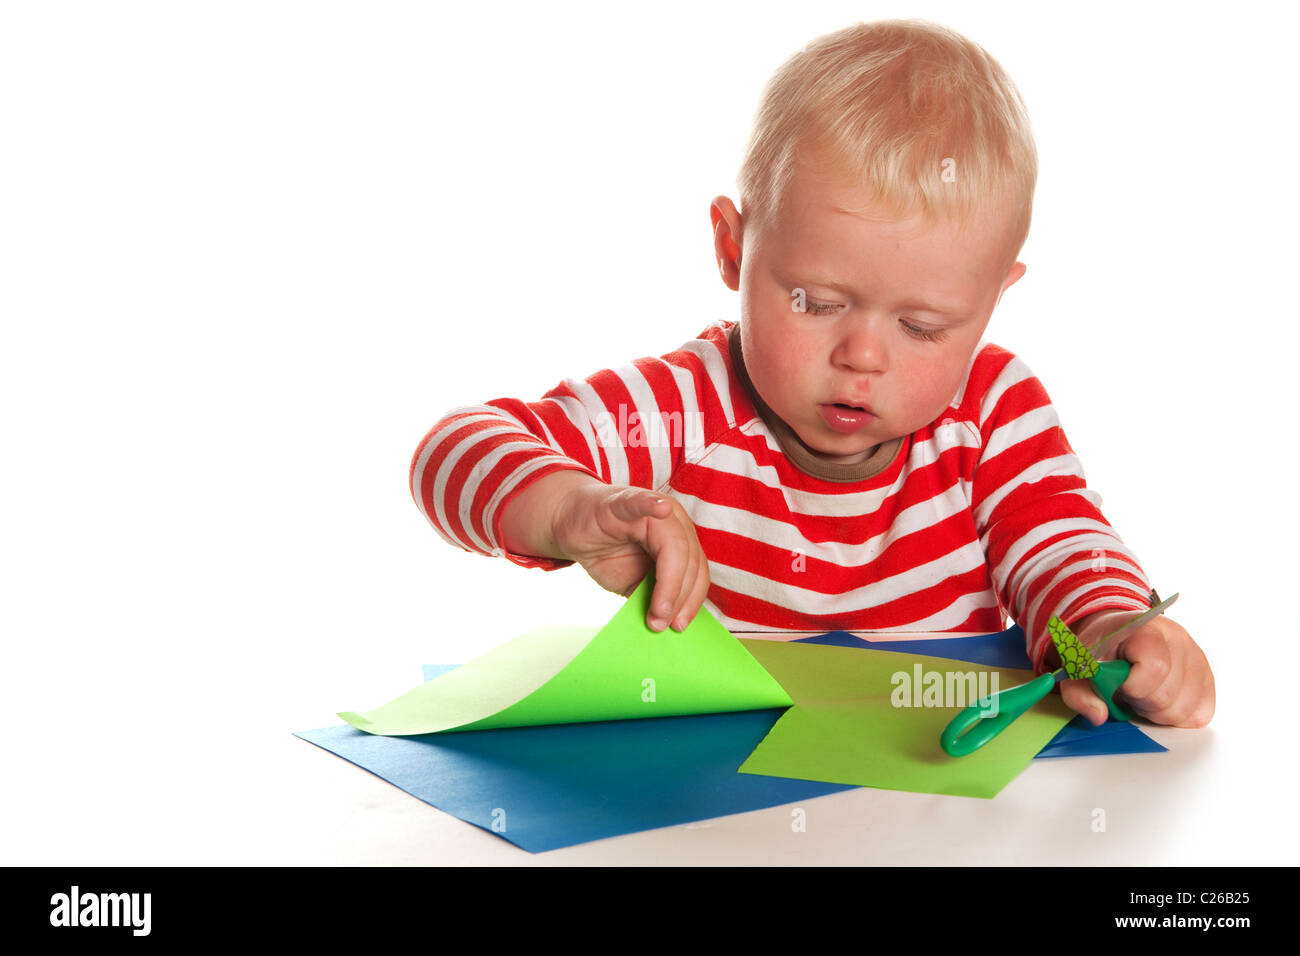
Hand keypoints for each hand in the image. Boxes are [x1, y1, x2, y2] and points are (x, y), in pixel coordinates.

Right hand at [551, 483, 710, 632]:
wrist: (571, 526)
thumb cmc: (606, 551)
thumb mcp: (633, 583)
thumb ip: (652, 597)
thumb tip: (668, 624)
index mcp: (681, 539)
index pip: (697, 571)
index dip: (691, 601)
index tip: (679, 626)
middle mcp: (673, 521)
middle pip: (690, 560)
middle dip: (678, 597)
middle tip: (660, 622)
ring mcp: (650, 510)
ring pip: (674, 544)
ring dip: (669, 582)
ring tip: (656, 609)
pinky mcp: (623, 502)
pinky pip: (640, 504)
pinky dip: (652, 505)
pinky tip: (660, 509)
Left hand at [1058, 609, 1214, 726]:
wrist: (1120, 634)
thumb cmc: (1102, 648)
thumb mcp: (1080, 665)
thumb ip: (1079, 691)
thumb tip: (1097, 716)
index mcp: (1148, 629)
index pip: (1155, 667)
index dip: (1132, 686)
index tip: (1118, 683)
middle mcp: (1180, 640)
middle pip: (1167, 695)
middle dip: (1141, 702)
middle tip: (1127, 690)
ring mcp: (1198, 659)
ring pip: (1184, 710)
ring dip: (1157, 712)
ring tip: (1143, 693)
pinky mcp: (1208, 680)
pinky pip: (1200, 715)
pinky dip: (1176, 716)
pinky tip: (1160, 700)